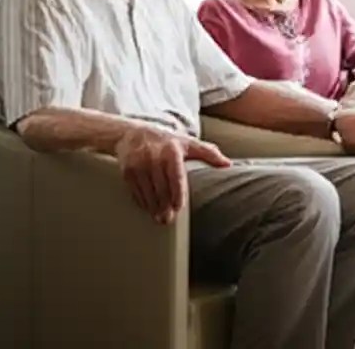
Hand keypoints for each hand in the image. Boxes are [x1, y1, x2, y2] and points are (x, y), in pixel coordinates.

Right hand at [114, 125, 230, 223]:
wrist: (132, 134)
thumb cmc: (166, 141)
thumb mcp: (188, 143)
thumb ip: (208, 153)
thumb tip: (228, 164)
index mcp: (171, 151)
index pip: (175, 175)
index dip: (176, 192)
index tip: (178, 206)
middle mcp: (153, 157)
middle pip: (160, 187)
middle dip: (164, 205)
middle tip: (168, 220)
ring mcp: (138, 165)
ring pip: (147, 191)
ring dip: (153, 207)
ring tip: (159, 219)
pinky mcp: (127, 172)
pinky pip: (135, 191)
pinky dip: (142, 201)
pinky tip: (148, 209)